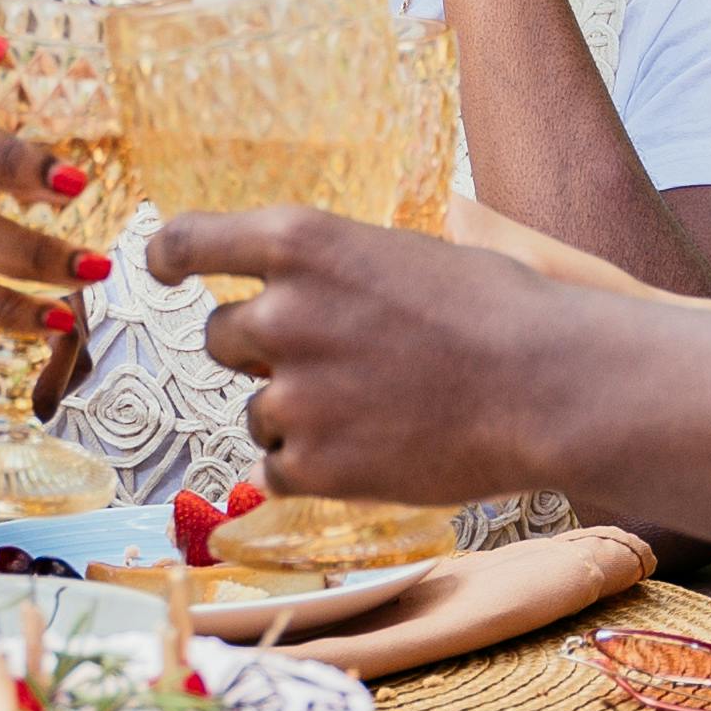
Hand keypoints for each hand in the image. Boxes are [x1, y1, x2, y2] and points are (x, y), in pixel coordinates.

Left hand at [156, 206, 573, 501]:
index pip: (189, 242)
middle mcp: (281, 312)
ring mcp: (292, 393)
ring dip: (298, 414)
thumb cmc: (498, 311)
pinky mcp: (312, 464)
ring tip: (379, 411)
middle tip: (333, 363)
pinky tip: (378, 453)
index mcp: (302, 243)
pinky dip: (317, 468)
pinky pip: (279, 469)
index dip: (168, 258)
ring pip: (255, 410)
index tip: (161, 270)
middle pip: (221, 337)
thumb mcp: (403, 256)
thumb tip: (297, 293)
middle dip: (262, 352)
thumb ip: (334, 272)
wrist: (549, 385)